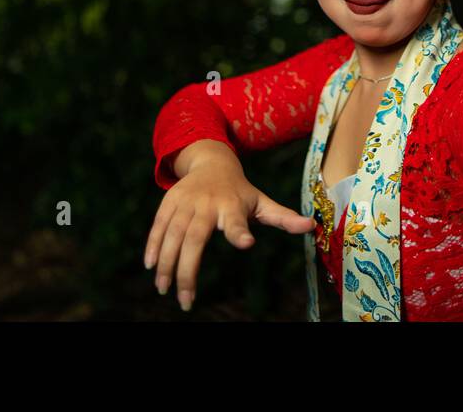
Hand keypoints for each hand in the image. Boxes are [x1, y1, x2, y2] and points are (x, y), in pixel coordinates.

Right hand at [144, 143, 316, 311]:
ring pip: (173, 234)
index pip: (236, 222)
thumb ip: (282, 217)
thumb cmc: (240, 192)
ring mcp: (186, 202)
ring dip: (166, 263)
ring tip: (165, 290)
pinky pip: (158, 225)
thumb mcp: (261, 202)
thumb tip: (311, 226)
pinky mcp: (169, 202)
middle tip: (186, 300)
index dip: (240, 232)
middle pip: (195, 238)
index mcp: (232, 205)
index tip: (246, 243)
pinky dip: (152, 246)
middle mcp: (207, 204)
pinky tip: (150, 267)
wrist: (212, 162)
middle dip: (187, 270)